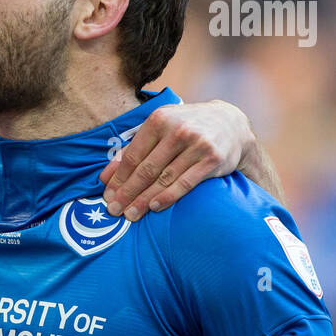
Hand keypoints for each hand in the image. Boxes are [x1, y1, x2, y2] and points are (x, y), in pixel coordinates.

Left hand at [99, 100, 252, 219]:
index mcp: (159, 120)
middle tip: (114, 210)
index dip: (118, 178)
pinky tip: (155, 208)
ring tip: (130, 214)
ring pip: (164, 179)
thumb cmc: (185, 127)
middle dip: (127, 192)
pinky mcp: (212, 159)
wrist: (231, 124)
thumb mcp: (159, 128)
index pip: (133, 155)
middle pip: (146, 169)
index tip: (107, 196)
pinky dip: (168, 197)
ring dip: (144, 200)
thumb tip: (105, 176)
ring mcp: (197, 145)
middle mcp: (178, 130)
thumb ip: (133, 148)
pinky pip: (185, 183)